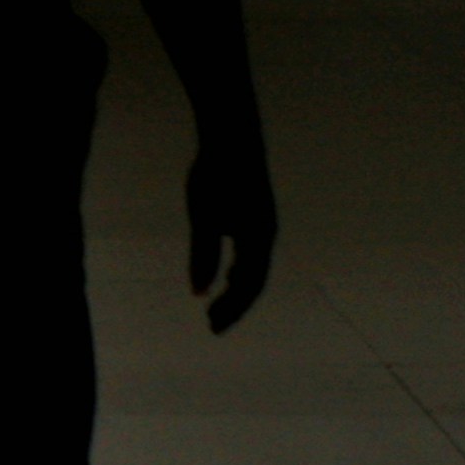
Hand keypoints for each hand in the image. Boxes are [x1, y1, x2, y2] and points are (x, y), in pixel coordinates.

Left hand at [187, 129, 275, 332]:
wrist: (232, 137)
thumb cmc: (215, 175)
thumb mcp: (203, 217)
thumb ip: (203, 255)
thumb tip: (198, 292)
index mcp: (257, 240)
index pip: (247, 287)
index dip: (232, 309)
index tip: (213, 327)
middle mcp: (266, 236)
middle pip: (253, 281)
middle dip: (234, 304)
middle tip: (213, 324)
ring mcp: (263, 225)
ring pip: (254, 268)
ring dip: (237, 289)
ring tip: (219, 306)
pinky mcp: (257, 215)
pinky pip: (252, 252)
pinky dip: (240, 270)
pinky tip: (226, 273)